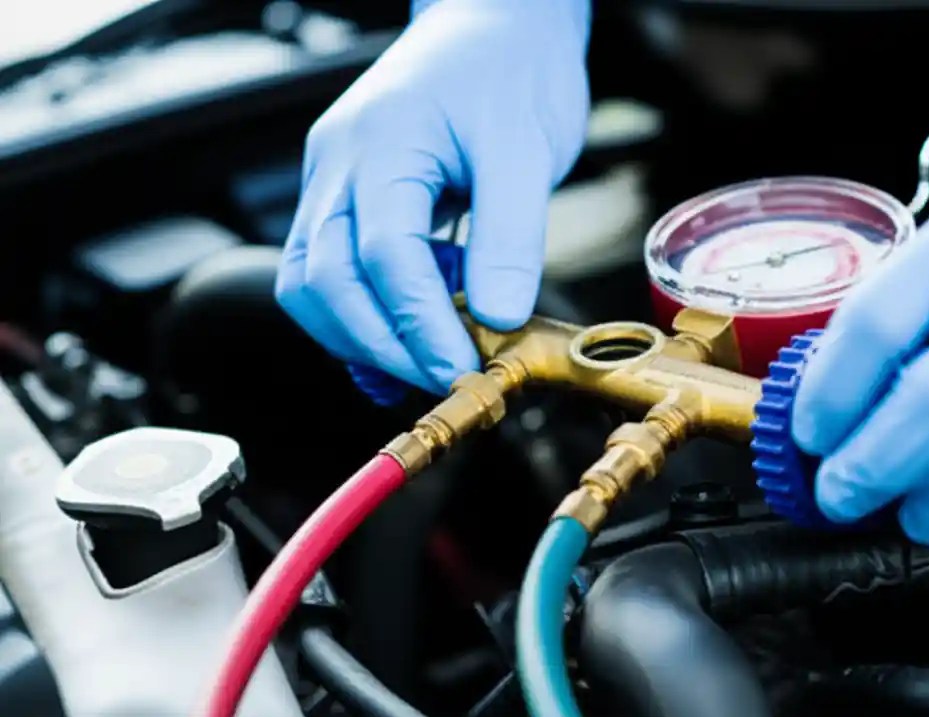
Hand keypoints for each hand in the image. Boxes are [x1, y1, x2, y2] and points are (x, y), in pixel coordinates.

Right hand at [275, 0, 589, 398]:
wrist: (497, 24)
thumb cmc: (511, 70)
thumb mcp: (526, 148)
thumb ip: (509, 235)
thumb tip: (497, 319)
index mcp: (379, 142)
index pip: (381, 254)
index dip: (419, 323)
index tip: (461, 368)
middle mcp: (337, 164)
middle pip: (325, 280)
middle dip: (383, 343)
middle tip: (448, 379)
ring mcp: (333, 183)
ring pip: (314, 285)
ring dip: (366, 337)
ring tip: (434, 359)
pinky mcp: (346, 202)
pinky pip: (331, 276)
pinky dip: (362, 324)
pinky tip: (406, 352)